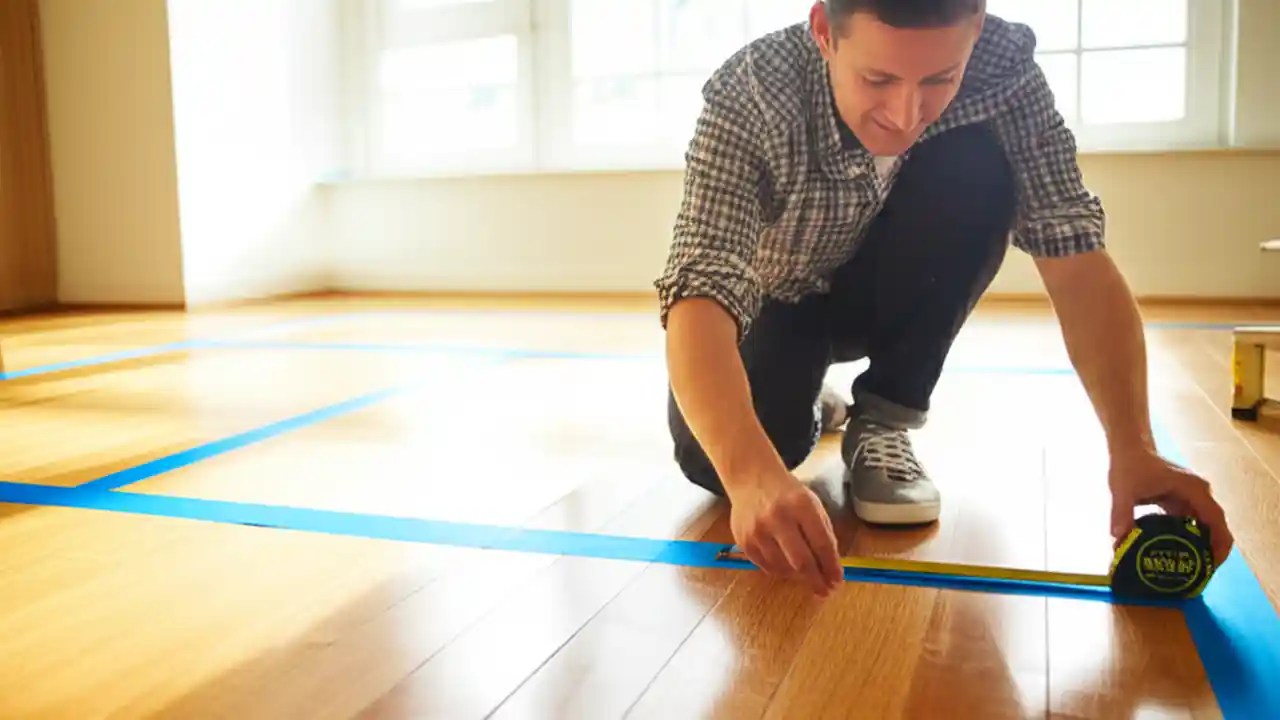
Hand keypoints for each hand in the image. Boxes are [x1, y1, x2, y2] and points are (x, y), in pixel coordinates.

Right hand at [728, 469, 842, 596]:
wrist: (751, 479)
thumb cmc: (787, 494)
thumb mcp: (811, 504)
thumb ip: (822, 532)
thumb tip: (830, 567)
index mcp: (801, 505)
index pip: (821, 543)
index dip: (831, 566)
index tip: (837, 580)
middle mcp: (777, 517)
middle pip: (801, 561)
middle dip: (816, 580)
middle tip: (825, 591)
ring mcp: (757, 530)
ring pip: (783, 568)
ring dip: (798, 576)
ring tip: (805, 573)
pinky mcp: (744, 541)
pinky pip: (766, 567)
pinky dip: (779, 570)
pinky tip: (786, 565)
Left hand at [1108, 448, 1233, 565]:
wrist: (1129, 448)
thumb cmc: (1129, 465)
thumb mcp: (1122, 489)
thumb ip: (1121, 513)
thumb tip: (1118, 539)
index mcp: (1193, 490)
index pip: (1216, 520)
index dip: (1218, 544)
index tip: (1211, 565)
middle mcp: (1199, 494)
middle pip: (1216, 527)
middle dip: (1211, 551)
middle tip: (1198, 576)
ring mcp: (1192, 498)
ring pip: (1205, 528)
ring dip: (1200, 548)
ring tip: (1189, 571)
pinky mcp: (1182, 503)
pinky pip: (1191, 525)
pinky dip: (1187, 540)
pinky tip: (1176, 555)